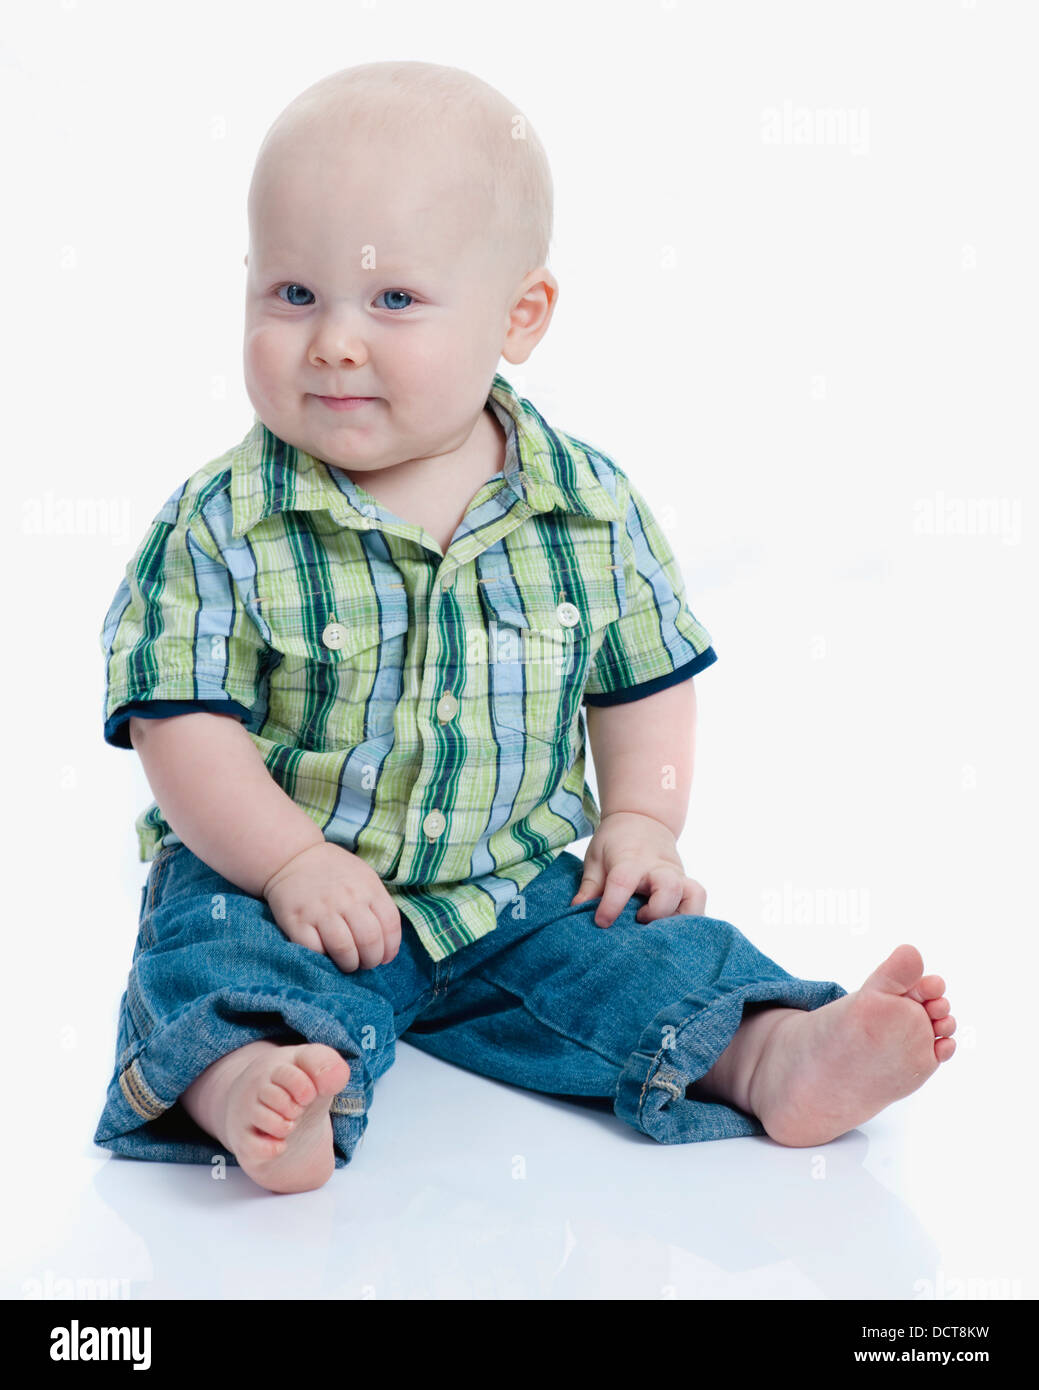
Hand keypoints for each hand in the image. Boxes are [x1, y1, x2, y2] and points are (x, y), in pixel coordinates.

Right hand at [262, 841, 401, 972]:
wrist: (292, 858)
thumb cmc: (334, 871)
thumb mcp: (364, 877)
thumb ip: (377, 904)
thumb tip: (387, 943)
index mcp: (368, 888)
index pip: (390, 925)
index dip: (391, 948)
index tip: (386, 958)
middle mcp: (348, 899)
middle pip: (369, 941)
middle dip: (372, 960)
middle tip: (366, 963)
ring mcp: (322, 910)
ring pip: (344, 950)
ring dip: (350, 964)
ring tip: (349, 963)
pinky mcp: (297, 922)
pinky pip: (315, 950)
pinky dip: (324, 957)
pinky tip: (326, 954)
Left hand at [569, 811, 706, 926]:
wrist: (644, 819)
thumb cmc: (615, 841)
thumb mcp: (596, 857)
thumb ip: (589, 885)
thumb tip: (576, 910)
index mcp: (630, 860)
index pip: (623, 881)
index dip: (612, 905)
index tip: (601, 922)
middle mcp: (658, 867)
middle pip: (669, 887)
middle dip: (658, 910)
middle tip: (639, 919)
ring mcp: (676, 875)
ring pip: (693, 895)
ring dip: (681, 918)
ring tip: (660, 929)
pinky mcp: (686, 884)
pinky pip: (699, 900)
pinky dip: (692, 917)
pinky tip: (672, 928)